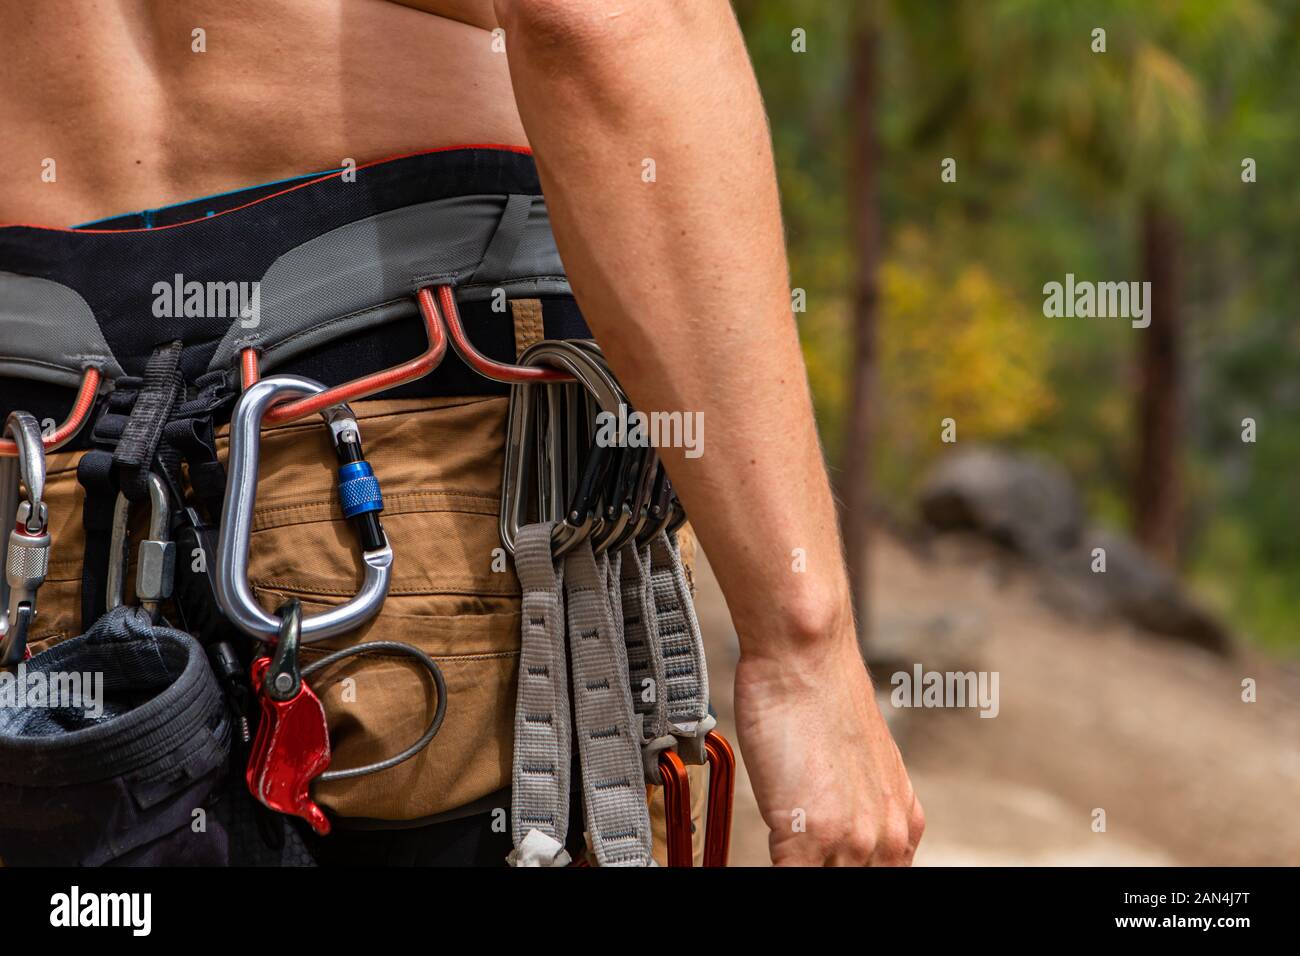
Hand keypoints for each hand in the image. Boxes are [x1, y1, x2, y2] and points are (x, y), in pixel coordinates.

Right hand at [734, 635, 924, 865]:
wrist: (804, 658)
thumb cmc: (820, 696)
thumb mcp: (861, 763)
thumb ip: (858, 806)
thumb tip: (833, 824)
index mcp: (903, 823)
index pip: (880, 875)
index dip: (845, 867)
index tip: (824, 857)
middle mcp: (886, 838)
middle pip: (854, 882)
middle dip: (823, 866)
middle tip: (800, 851)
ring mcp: (849, 841)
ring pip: (826, 883)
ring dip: (800, 865)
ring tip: (780, 845)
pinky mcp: (809, 837)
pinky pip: (789, 880)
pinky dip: (770, 865)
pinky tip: (766, 847)